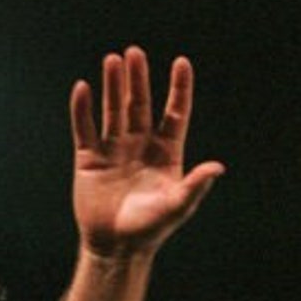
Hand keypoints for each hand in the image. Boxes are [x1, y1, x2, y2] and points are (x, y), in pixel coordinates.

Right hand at [70, 46, 224, 258]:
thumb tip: (218, 167)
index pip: (175, 115)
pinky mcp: (89, 158)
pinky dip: (82, 109)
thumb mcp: (178, 206)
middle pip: (140, 105)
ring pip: (113, 110)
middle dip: (139, 80)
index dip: (178, 89)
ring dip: (113, 86)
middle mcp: (141, 146)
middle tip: (135, 53)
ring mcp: (114, 149)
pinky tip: (83, 88)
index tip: (181, 63)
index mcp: (166, 155)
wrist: (117, 247)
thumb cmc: (151, 229)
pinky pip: (84, 128)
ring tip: (113, 60)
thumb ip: (196, 185)